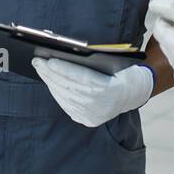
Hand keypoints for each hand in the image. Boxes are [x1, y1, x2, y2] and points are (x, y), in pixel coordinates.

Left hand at [31, 58, 153, 127]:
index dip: (64, 69)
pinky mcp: (89, 120)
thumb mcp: (116, 61)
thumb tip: (67, 53)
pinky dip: (57, 93)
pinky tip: (50, 82)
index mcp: (111, 90)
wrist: (137, 93)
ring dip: (51, 83)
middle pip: (70, 87)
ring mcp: (95, 115)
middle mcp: (102, 105)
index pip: (82, 78)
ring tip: (40, 69)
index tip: (48, 60)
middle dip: (51, 74)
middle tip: (37, 61)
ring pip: (66, 97)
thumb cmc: (125, 70)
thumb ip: (95, 60)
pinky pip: (68, 106)